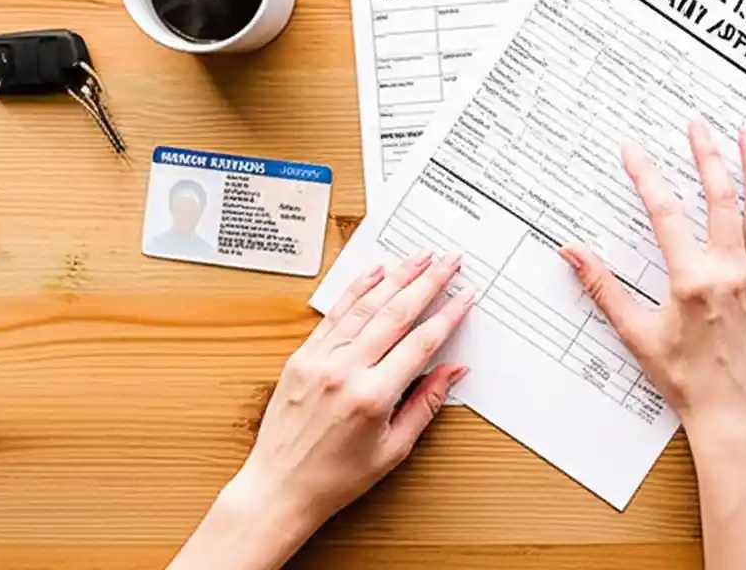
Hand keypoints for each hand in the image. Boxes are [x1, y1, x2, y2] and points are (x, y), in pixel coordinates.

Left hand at [169, 251, 474, 569]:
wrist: (279, 488)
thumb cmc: (336, 478)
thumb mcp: (394, 449)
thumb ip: (426, 404)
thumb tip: (453, 370)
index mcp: (372, 397)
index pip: (421, 343)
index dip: (448, 315)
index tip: (465, 296)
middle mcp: (344, 371)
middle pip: (396, 313)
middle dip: (428, 282)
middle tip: (449, 260)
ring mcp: (319, 360)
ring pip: (365, 306)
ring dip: (396, 276)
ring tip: (419, 257)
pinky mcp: (300, 357)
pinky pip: (335, 314)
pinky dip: (357, 290)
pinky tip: (375, 272)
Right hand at [560, 119, 745, 449]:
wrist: (735, 414)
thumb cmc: (685, 379)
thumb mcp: (636, 334)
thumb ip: (603, 288)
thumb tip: (572, 253)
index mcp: (691, 279)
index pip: (664, 213)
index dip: (646, 176)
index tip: (633, 150)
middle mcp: (730, 270)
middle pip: (720, 197)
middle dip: (707, 154)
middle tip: (697, 124)